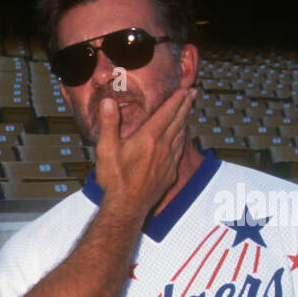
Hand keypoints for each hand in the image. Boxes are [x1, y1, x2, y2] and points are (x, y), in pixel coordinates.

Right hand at [94, 87, 195, 222]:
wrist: (126, 207)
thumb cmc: (114, 180)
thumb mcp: (105, 150)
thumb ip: (108, 124)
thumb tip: (108, 102)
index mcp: (148, 138)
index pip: (167, 113)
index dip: (176, 99)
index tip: (183, 89)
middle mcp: (163, 147)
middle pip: (178, 121)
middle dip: (185, 106)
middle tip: (192, 94)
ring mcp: (168, 161)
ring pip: (181, 135)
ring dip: (185, 121)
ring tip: (187, 112)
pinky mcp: (169, 173)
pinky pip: (179, 151)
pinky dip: (182, 139)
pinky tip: (180, 139)